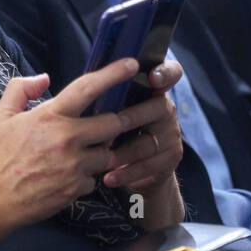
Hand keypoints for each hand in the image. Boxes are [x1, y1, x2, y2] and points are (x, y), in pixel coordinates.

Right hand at [0, 58, 138, 229]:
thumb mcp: (1, 115)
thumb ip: (21, 89)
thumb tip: (44, 78)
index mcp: (51, 117)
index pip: (88, 88)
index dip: (113, 73)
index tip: (132, 64)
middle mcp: (67, 140)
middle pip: (113, 123)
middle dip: (114, 122)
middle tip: (104, 124)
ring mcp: (74, 167)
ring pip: (107, 154)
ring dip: (100, 151)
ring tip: (80, 153)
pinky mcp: (76, 189)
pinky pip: (93, 179)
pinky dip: (85, 177)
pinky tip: (67, 176)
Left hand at [100, 60, 184, 192]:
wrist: (137, 168)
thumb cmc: (116, 130)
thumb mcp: (113, 110)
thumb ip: (106, 97)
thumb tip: (78, 85)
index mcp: (154, 90)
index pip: (170, 73)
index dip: (165, 73)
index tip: (153, 77)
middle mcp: (167, 108)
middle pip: (158, 108)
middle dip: (132, 118)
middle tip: (109, 129)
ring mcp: (172, 133)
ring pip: (148, 142)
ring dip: (122, 154)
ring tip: (101, 161)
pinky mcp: (172, 157)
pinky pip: (149, 165)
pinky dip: (126, 173)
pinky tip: (109, 177)